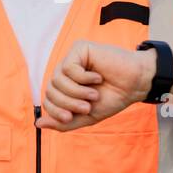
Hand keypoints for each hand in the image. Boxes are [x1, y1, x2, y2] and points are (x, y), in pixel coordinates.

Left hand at [36, 39, 155, 131]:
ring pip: (57, 80)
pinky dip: (83, 78)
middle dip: (68, 103)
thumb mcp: (86, 117)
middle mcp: (66, 72)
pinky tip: (98, 77)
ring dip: (77, 92)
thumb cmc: (112, 98)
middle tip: (87, 107)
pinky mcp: (79, 49)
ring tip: (94, 94)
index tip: (70, 117)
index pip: (48, 99)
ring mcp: (72, 59)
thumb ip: (63, 122)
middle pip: (50, 90)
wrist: (134, 85)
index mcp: (66, 87)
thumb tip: (38, 123)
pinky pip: (69, 68)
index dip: (55, 111)